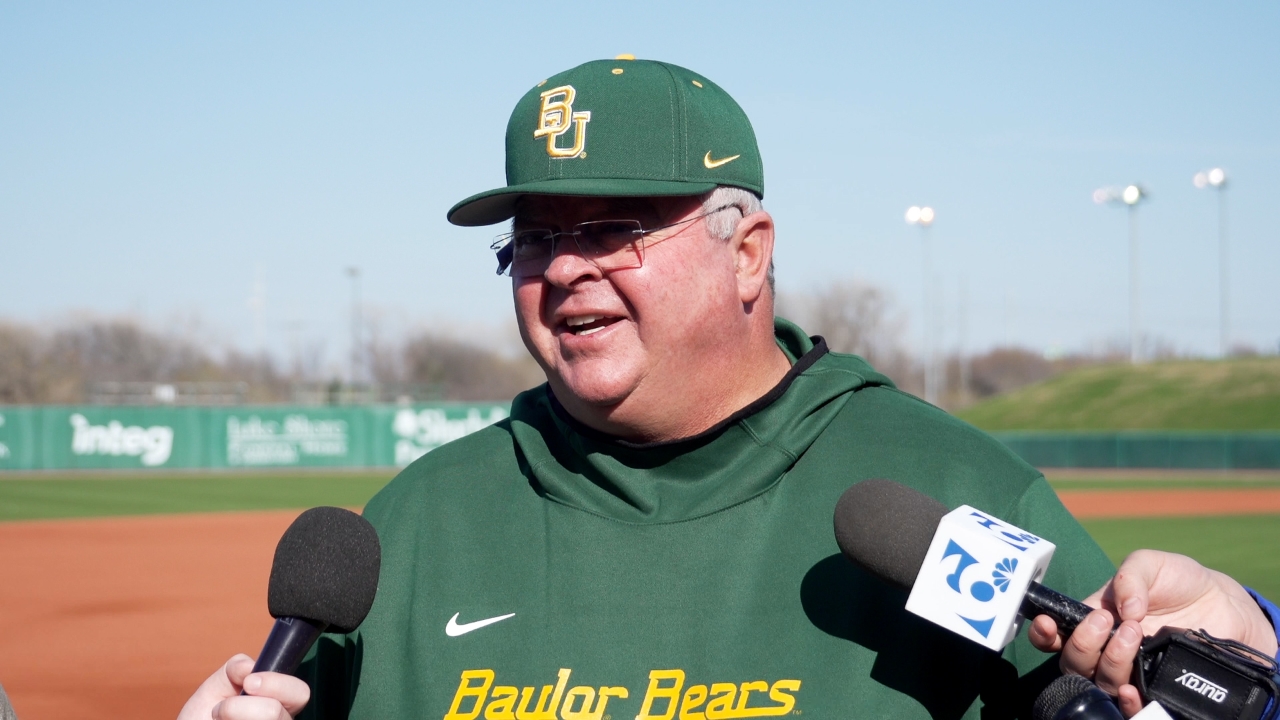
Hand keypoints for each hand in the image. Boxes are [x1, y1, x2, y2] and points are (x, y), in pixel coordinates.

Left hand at [177, 654, 310, 719]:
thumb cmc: (202, 718)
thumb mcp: (214, 688)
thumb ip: (234, 670)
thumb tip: (248, 667)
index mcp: (280, 705)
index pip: (299, 693)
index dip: (277, 684)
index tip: (249, 682)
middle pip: (278, 713)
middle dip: (246, 707)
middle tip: (223, 708)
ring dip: (231, 716)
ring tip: (217, 719)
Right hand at [1028, 550, 1277, 717]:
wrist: (1227, 607)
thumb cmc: (1181, 581)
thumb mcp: (1152, 564)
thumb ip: (1130, 576)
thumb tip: (1124, 610)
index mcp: (1094, 619)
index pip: (1056, 635)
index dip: (1044, 634)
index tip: (1047, 623)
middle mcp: (1106, 650)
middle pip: (1074, 664)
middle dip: (1082, 643)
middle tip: (1108, 621)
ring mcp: (1131, 672)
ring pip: (1099, 684)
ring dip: (1110, 662)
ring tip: (1135, 634)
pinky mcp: (1156, 690)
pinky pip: (1131, 708)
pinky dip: (1125, 702)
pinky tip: (1132, 688)